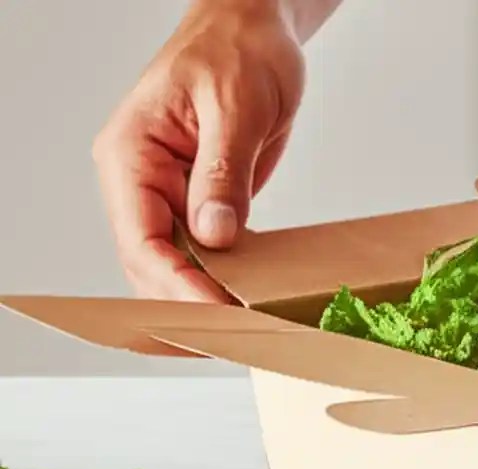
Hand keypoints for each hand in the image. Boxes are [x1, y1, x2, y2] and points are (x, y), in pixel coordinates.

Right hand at [92, 0, 305, 302]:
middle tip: (239, 338)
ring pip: (177, 268)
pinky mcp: (200, 201)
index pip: (142, 240)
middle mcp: (140, 181)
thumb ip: (224, 172)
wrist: (255, 30)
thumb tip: (215, 236)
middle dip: (191, 306)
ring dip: (209, 300)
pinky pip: (205, 253)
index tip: (218, 313)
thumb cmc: (238, 51)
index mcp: (130, 155)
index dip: (178, 285)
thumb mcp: (236, 107)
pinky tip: (252, 300)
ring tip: (248, 332)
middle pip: (152, 267)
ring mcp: (168, 195)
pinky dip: (226, 279)